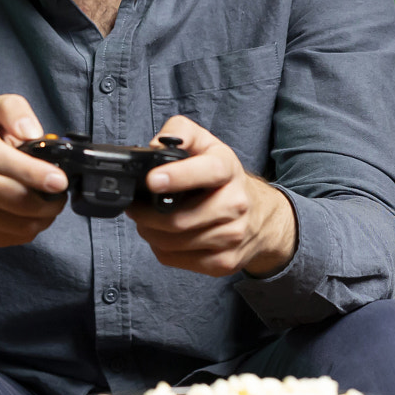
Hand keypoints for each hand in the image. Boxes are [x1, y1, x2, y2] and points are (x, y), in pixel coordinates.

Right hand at [0, 94, 68, 247]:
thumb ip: (13, 110)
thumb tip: (33, 133)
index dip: (32, 172)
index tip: (59, 180)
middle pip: (15, 199)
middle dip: (49, 200)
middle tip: (61, 190)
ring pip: (20, 224)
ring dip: (45, 215)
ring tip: (48, 201)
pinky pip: (16, 238)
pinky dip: (32, 227)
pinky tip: (31, 213)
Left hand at [130, 115, 296, 277]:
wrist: (260, 216)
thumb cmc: (223, 179)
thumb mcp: (206, 145)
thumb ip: (180, 132)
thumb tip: (155, 145)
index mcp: (228, 169)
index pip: (207, 172)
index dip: (178, 176)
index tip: (152, 179)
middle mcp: (235, 204)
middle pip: (180, 219)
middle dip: (146, 214)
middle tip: (134, 206)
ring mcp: (232, 237)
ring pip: (173, 243)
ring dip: (149, 232)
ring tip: (146, 219)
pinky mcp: (224, 262)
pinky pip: (176, 259)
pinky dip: (160, 248)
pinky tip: (163, 236)